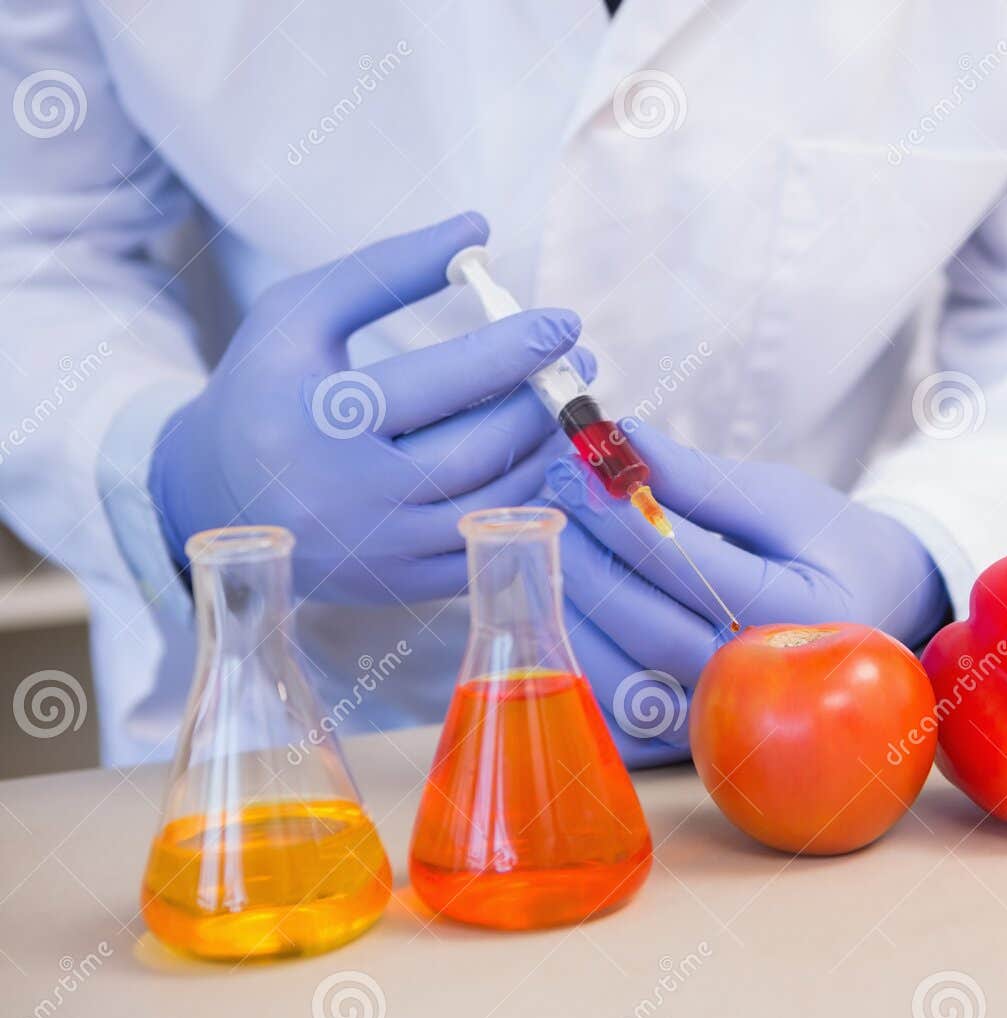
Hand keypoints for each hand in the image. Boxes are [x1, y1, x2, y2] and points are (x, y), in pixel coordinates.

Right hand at [150, 213, 591, 602]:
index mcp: (315, 420)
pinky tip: (541, 459)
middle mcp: (348, 496)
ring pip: (494, 500)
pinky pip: (489, 543)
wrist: (213, 492)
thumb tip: (479, 228)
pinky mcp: (402, 587)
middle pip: (479, 448)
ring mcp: (379, 552)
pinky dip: (526, 499)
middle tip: (581, 367)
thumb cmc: (268, 383)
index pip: (440, 383)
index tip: (566, 321)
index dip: (515, 350)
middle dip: (542, 403)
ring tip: (564, 407)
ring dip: (543, 450)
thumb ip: (387, 267)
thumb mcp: (303, 311)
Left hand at [544, 423, 950, 764]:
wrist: (875, 610)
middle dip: (589, 554)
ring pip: (621, 677)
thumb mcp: (780, 497)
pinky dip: (579, 664)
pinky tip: (564, 606)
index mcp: (799, 612)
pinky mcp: (687, 741)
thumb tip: (619, 438)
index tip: (577, 468)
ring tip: (554, 542)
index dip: (622, 517)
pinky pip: (615, 716)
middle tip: (555, 495)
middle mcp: (764, 682)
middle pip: (648, 625)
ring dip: (571, 606)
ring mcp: (723, 721)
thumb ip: (698, 478)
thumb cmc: (827, 545)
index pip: (691, 568)